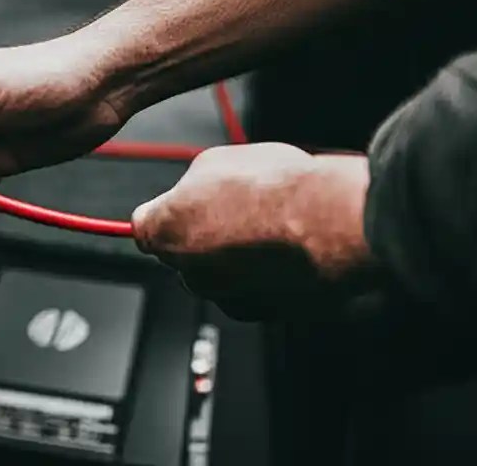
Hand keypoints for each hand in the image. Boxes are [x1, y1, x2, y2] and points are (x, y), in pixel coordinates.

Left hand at [132, 143, 378, 320]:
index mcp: (164, 233)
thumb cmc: (274, 190)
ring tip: (272, 227)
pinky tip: (290, 249)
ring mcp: (229, 299)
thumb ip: (190, 187)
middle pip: (186, 254)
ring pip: (224, 277)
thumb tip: (192, 192)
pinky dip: (269, 277)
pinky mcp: (268, 314)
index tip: (176, 209)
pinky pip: (259, 292)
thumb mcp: (214, 162)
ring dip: (239, 258)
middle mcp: (190, 274)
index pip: (145, 228)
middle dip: (205, 236)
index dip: (166, 214)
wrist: (331, 223)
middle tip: (238, 210)